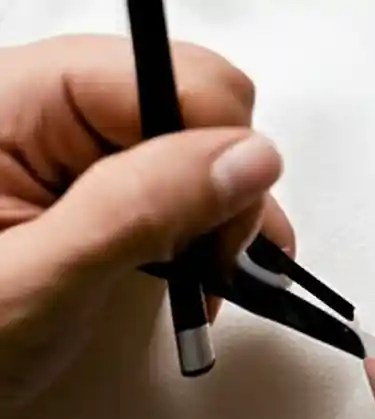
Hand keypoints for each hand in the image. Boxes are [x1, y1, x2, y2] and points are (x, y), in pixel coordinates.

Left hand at [0, 35, 289, 418]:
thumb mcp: (43, 278)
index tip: (217, 228)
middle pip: (193, 105)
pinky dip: (207, 232)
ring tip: (207, 279)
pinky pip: (180, 183)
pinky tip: (200, 272)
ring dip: (223, 216)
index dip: (216, 145)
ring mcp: (72, 148)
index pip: (165, 76)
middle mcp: (47, 109)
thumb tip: (246, 158)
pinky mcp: (93, 187)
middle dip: (226, 185)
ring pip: (199, 147)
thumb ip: (139, 208)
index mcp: (16, 100)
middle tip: (208, 260)